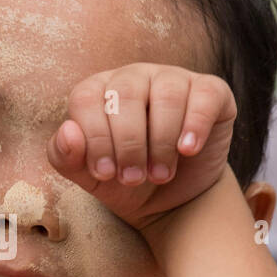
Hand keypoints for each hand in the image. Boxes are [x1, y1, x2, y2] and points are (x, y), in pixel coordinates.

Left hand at [46, 63, 236, 235]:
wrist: (172, 200)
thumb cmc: (125, 180)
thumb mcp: (89, 176)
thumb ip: (65, 156)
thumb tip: (67, 131)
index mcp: (99, 90)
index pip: (86, 98)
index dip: (94, 138)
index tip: (105, 173)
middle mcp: (135, 76)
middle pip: (125, 94)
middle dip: (128, 144)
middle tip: (133, 179)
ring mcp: (174, 79)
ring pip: (166, 95)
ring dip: (161, 142)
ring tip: (159, 174)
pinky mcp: (211, 92)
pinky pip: (204, 96)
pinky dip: (195, 125)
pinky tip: (187, 150)